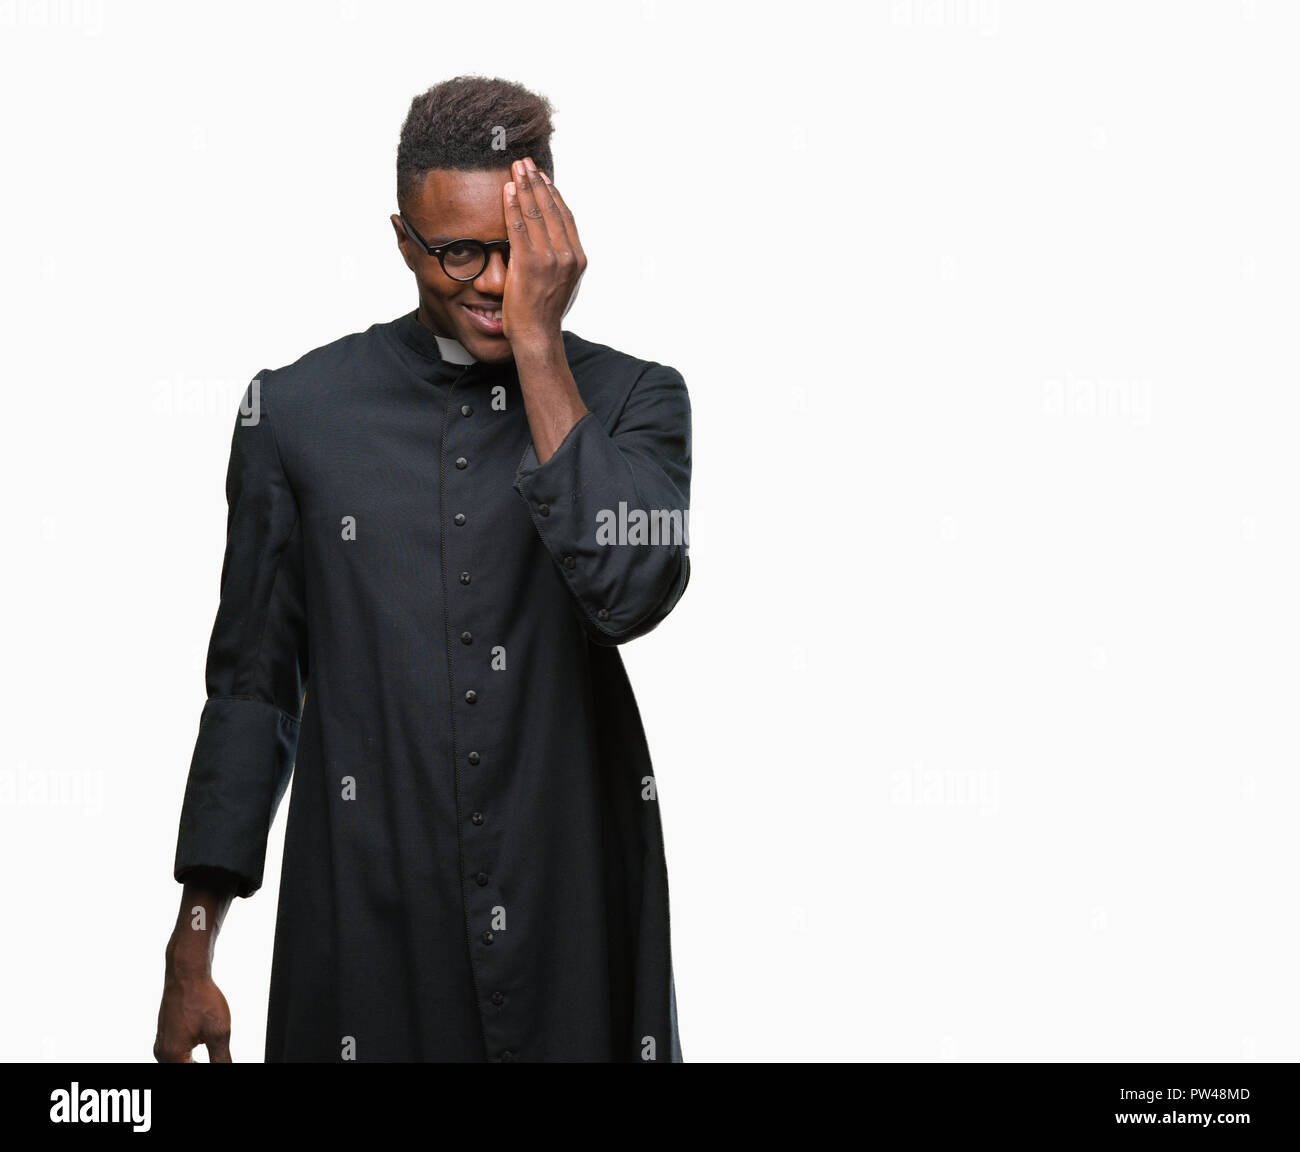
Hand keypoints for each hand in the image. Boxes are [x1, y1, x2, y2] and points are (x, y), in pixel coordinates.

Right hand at [154, 967, 232, 1062]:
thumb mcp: (219, 1033)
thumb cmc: (202, 1000)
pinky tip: (203, 1044)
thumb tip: (227, 1069)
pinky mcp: (166, 1033)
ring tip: (212, 1049)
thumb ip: (221, 1060)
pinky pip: (178, 1052)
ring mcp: (162, 1043)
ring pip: (181, 1062)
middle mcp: (162, 1053)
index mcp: (172, 1057)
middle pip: (183, 1068)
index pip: (190, 1074)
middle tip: (219, 1057)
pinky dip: (191, 1054)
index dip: (206, 1068)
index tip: (220, 1059)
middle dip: (201, 1065)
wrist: (187, 974)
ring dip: (195, 1062)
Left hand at [500, 157, 586, 347]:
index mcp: (577, 258)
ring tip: (516, 168)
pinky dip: (513, 206)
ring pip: (536, 213)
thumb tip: (550, 242)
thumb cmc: (544, 312)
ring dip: (525, 187)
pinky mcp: (529, 263)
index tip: (541, 176)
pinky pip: (519, 227)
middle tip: (526, 162)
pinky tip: (507, 190)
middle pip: (551, 209)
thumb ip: (558, 259)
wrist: (538, 336)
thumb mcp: (560, 282)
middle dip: (537, 182)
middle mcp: (568, 255)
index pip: (564, 217)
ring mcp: (549, 259)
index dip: (552, 193)